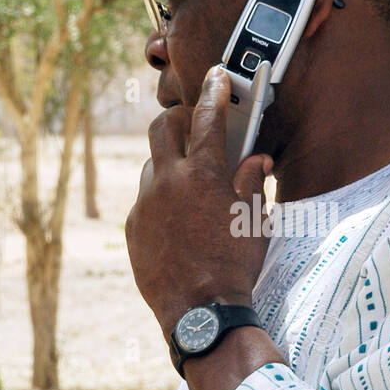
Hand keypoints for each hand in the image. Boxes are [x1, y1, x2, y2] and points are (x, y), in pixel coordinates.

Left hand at [125, 65, 273, 338]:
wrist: (200, 313)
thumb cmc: (235, 267)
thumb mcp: (256, 222)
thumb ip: (252, 184)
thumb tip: (257, 160)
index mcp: (204, 174)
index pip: (208, 118)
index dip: (215, 91)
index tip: (218, 76)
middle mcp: (168, 181)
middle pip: (162, 128)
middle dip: (179, 118)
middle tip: (194, 123)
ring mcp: (145, 204)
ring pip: (152, 166)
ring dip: (170, 164)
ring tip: (191, 183)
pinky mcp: (133, 228)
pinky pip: (146, 201)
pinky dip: (162, 200)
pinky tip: (179, 220)